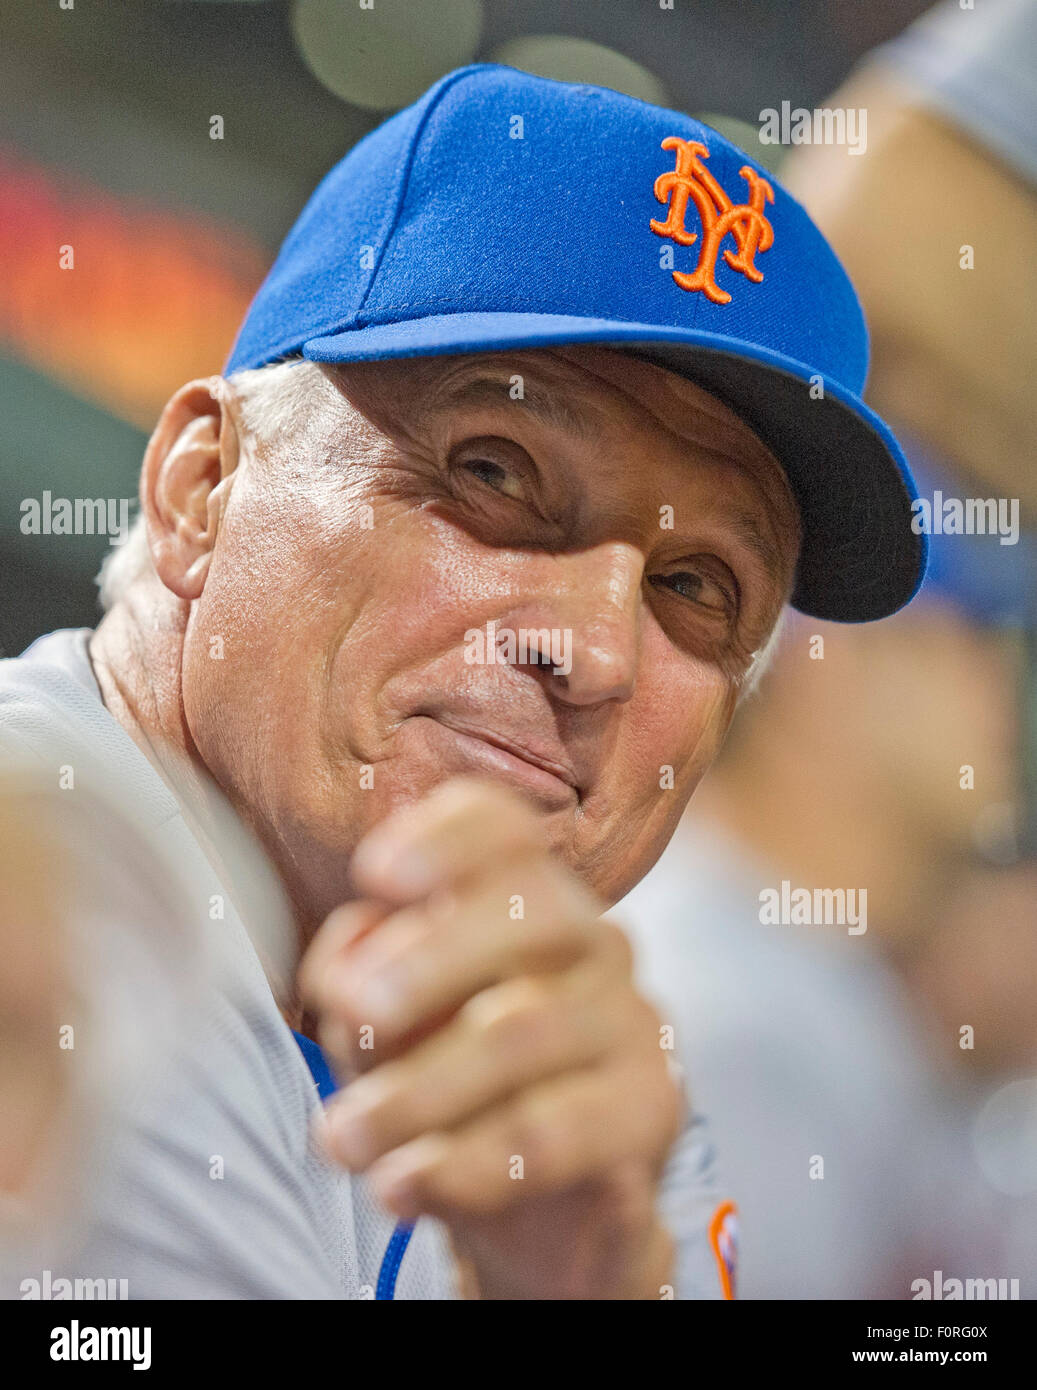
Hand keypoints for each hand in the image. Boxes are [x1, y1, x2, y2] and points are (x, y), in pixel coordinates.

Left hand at [298, 776, 681, 1299]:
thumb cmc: (455, 1087)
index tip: (371, 873)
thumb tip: (344, 973)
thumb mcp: (387, 1029)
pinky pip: (558, 1129)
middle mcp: (592, 942)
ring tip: (344, 1136)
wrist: (547, 1214)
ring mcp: (630, 1022)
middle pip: (528, 911)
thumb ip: (358, 983)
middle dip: (430, 958)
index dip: (443, 838)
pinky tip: (402, 1184)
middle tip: (355, 1010)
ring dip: (418, 1087)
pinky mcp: (650, 1111)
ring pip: (526, 1029)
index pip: (502, 832)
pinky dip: (467, 1162)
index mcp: (527, 898)